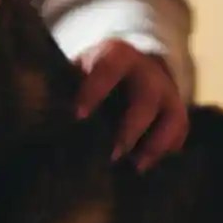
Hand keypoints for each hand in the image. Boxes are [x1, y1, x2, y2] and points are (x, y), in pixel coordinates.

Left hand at [74, 39, 187, 171]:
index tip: (79, 115)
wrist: (127, 65)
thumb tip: (43, 114)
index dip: (95, 90)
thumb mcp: (78, 69)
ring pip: (172, 116)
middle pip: (145, 98)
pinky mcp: (176, 110)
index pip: (108, 68)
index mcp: (116, 55)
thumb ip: (65, 86)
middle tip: (112, 155)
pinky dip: (167, 150)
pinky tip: (146, 167)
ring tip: (136, 167)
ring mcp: (166, 91)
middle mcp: (147, 71)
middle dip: (130, 128)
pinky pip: (180, 130)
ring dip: (156, 144)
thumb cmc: (91, 73)